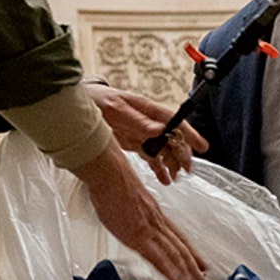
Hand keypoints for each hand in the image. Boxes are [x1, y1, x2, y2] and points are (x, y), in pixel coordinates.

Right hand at [69, 144, 207, 279]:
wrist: (110, 174)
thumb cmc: (113, 181)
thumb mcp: (130, 198)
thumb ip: (134, 211)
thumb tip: (130, 215)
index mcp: (156, 215)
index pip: (178, 237)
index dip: (191, 252)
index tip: (200, 264)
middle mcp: (157, 223)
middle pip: (181, 249)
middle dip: (193, 268)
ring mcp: (149, 230)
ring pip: (175, 255)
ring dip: (186, 273)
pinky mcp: (138, 236)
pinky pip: (158, 258)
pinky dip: (171, 271)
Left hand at [83, 81, 207, 184]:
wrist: (76, 105)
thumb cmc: (95, 100)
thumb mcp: (112, 108)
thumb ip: (135, 120)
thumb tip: (159, 129)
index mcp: (145, 109)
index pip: (174, 120)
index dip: (189, 134)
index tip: (202, 147)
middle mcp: (146, 121)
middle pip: (172, 138)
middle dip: (181, 154)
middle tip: (186, 170)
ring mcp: (141, 132)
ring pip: (164, 149)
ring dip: (171, 163)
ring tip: (174, 177)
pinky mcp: (133, 143)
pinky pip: (151, 156)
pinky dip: (159, 168)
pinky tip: (165, 179)